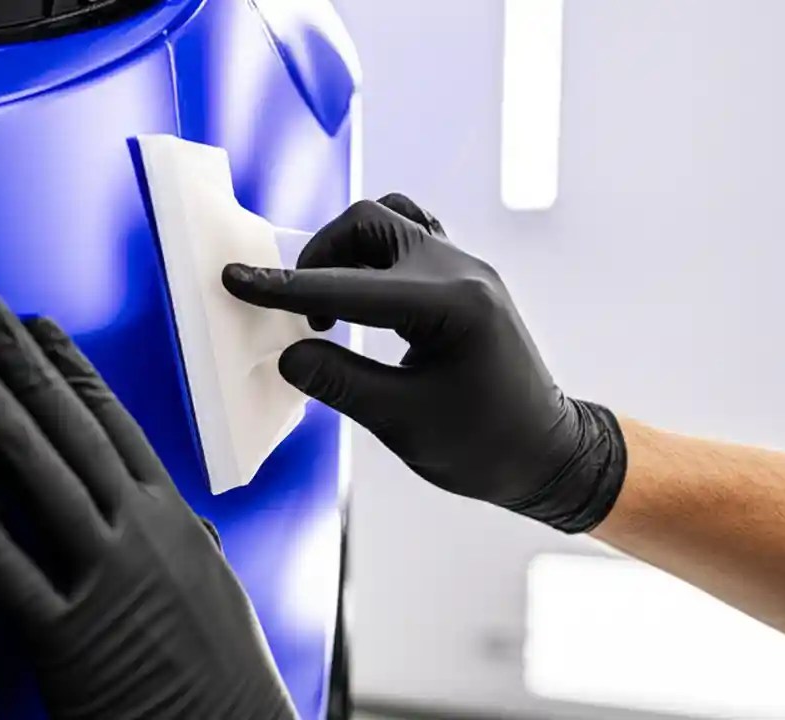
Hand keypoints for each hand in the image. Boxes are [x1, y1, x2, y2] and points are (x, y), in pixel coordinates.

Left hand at [0, 294, 296, 719]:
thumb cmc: (224, 676)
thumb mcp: (213, 589)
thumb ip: (181, 540)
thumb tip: (164, 508)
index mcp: (174, 521)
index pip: (114, 425)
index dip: (70, 369)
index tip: (39, 326)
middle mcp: (144, 537)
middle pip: (75, 432)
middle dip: (24, 364)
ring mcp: (109, 584)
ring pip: (45, 483)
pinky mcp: (71, 641)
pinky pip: (12, 574)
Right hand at [221, 195, 624, 532]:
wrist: (548, 453)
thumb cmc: (485, 446)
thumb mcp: (403, 424)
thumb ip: (340, 383)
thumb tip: (288, 355)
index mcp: (450, 306)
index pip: (347, 288)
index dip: (284, 288)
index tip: (235, 279)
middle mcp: (461, 271)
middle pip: (368, 224)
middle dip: (318, 259)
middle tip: (301, 315)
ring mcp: (467, 268)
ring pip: (388, 221)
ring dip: (346, 250)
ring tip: (330, 305)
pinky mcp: (465, 278)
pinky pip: (411, 237)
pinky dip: (373, 256)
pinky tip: (362, 296)